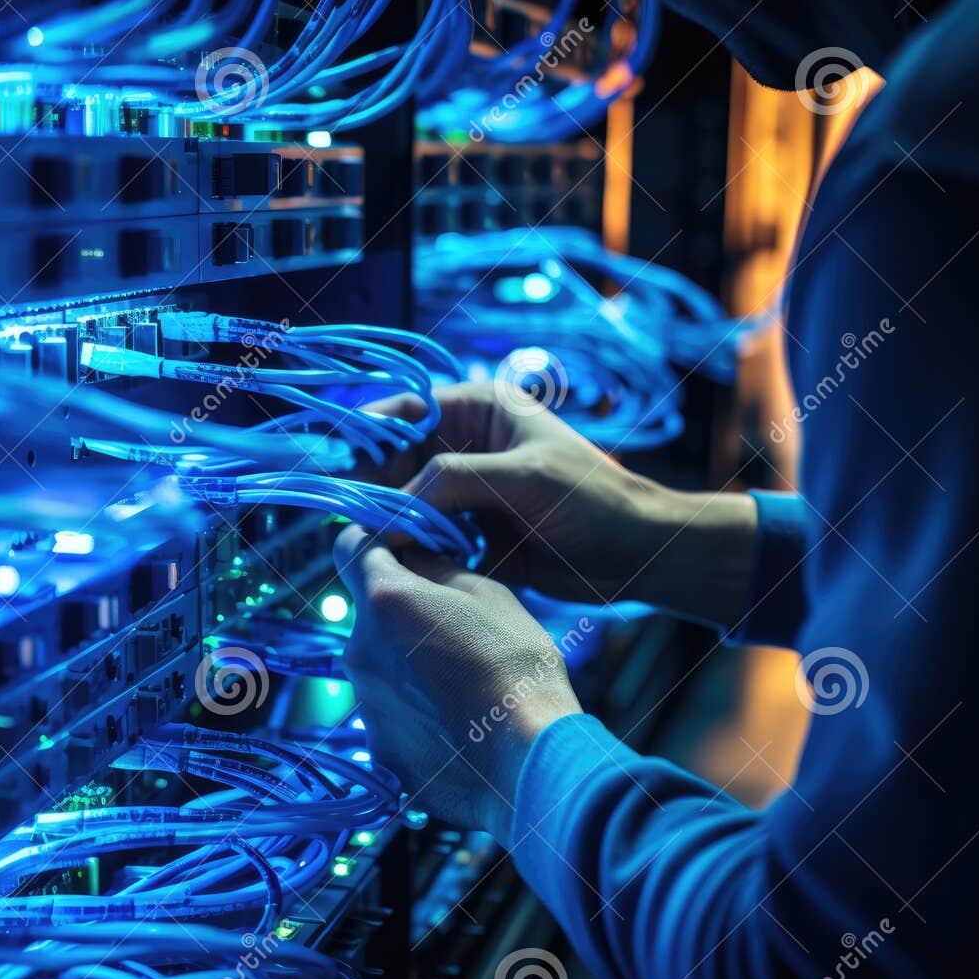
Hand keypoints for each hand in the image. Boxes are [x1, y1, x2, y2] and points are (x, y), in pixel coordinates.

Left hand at [335, 524, 581, 841]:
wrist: (530, 760)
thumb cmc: (518, 668)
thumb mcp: (489, 594)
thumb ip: (437, 568)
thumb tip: (411, 555)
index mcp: (386, 601)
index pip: (349, 547)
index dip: (375, 543)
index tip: (403, 552)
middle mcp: (359, 651)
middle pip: (370, 616)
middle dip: (402, 615)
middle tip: (455, 632)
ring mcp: (366, 706)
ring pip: (380, 668)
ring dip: (409, 667)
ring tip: (464, 687)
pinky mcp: (379, 752)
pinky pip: (392, 718)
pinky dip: (417, 716)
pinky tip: (458, 726)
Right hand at [367, 383, 759, 629]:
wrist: (639, 554)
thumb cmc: (594, 500)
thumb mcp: (524, 479)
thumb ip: (454, 484)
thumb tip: (391, 508)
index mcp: (479, 410)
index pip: (406, 411)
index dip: (369, 433)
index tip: (339, 463)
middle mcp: (467, 447)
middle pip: (397, 462)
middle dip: (375, 489)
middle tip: (356, 518)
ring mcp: (468, 494)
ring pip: (407, 505)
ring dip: (393, 525)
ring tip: (376, 546)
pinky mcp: (473, 536)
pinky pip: (427, 541)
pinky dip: (414, 553)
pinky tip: (406, 567)